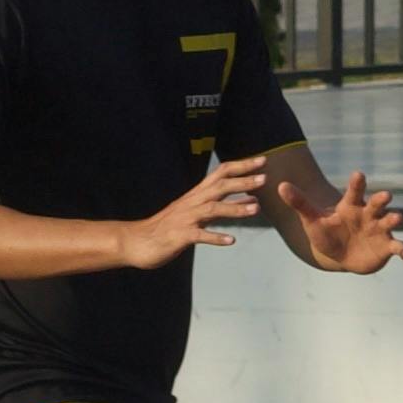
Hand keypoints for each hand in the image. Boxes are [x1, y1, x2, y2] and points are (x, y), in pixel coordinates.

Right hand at [128, 153, 271, 267]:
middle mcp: (192, 203)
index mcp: (197, 195)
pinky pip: (199, 235)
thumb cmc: (170, 226)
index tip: (263, 161)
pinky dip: (215, 237)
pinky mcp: (180, 236)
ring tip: (255, 209)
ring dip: (235, 208)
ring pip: (212, 209)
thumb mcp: (200, 213)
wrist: (137, 241)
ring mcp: (186, 219)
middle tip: (264, 178)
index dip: (242, 166)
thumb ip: (224, 205)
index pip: (222, 173)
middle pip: (220, 187)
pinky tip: (230, 240)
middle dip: (243, 182)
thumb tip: (252, 200)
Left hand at [294, 169, 402, 275]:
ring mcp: (379, 229)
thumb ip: (300, 203)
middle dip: (381, 199)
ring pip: (390, 221)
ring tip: (397, 218)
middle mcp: (368, 214)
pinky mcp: (387, 246)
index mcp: (351, 205)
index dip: (357, 183)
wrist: (339, 256)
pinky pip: (398, 246)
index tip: (358, 174)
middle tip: (385, 195)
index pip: (354, 191)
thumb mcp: (312, 220)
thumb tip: (280, 185)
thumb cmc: (326, 233)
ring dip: (394, 219)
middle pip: (376, 203)